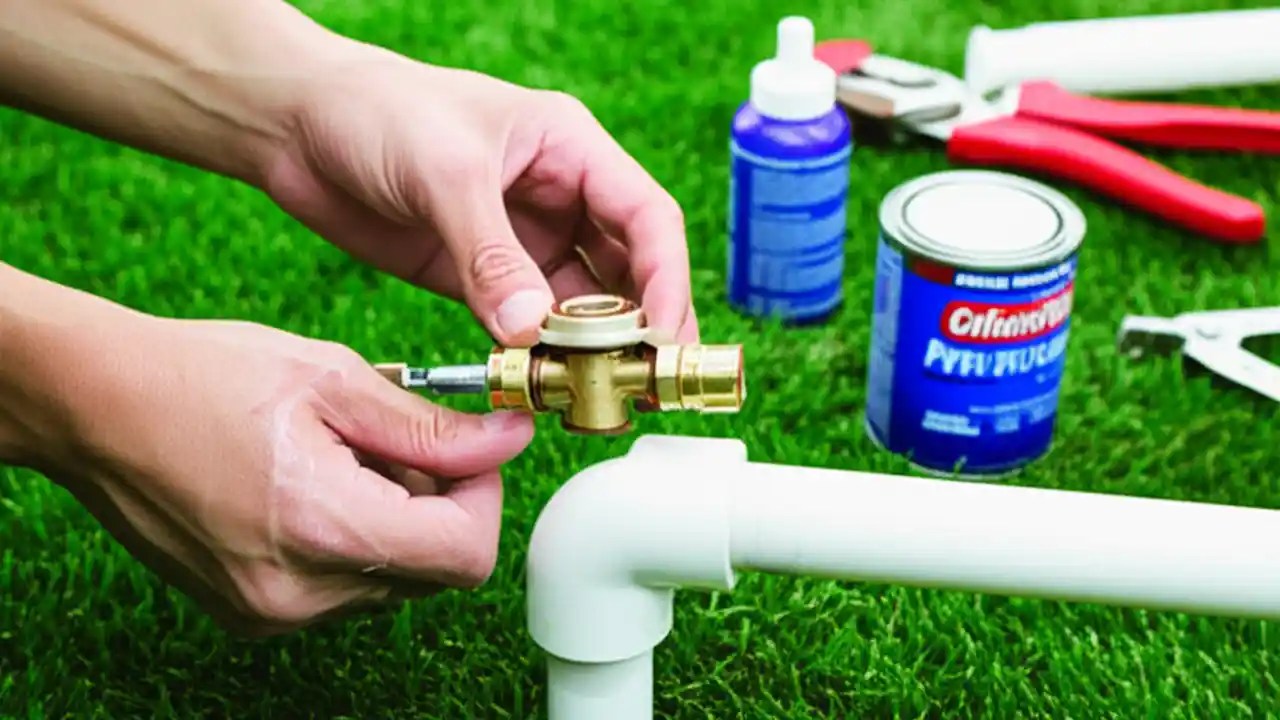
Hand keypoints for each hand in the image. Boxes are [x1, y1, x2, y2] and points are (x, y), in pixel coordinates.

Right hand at [24, 306, 532, 635]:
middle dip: (441, 505)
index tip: (468, 450)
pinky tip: (315, 485)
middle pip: (434, 572)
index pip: (466, 555)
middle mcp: (299, 592)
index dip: (485, 497)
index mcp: (326, 529)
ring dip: (397, 522)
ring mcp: (270, 612)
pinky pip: (344, 589)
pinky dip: (353, 541)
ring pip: (393, 582)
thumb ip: (433, 428)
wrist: (94, 406)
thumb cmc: (202, 376)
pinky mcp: (251, 613)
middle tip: (398, 441)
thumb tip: (511, 441)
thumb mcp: (334, 381)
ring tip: (345, 456)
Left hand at [260, 45, 698, 346]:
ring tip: (600, 395)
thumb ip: (490, 254)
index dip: (666, 280)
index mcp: (569, 149)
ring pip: (579, 304)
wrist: (293, 125)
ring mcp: (520, 240)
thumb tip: (530, 329)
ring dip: (591, 350)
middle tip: (644, 383)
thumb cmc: (374, 111)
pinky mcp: (480, 276)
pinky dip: (539, 357)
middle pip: (626, 268)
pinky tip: (544, 386)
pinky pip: (525, 324)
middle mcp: (557, 195)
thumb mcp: (442, 174)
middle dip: (639, 326)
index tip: (662, 338)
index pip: (646, 218)